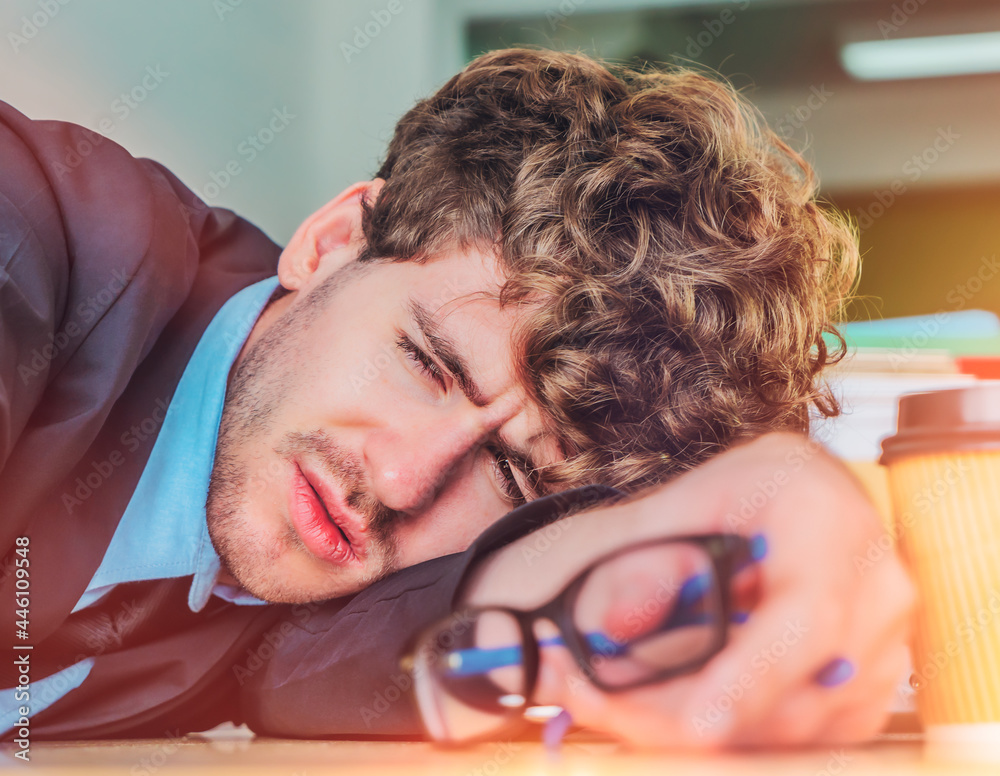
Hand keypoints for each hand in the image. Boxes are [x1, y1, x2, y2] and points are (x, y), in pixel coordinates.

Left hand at [459, 432, 915, 748]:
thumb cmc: (742, 498)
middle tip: (579, 696)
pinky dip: (720, 733)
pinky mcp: (867, 697)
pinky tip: (660, 705)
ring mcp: (881, 652)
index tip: (701, 724)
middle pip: (786, 696)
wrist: (801, 500)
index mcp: (831, 524)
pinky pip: (790, 741)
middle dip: (673, 713)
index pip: (804, 617)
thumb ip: (645, 561)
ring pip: (782, 732)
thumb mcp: (683, 504)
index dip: (752, 677)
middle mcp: (875, 593)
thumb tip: (615, 629)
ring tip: (597, 696)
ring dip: (682, 728)